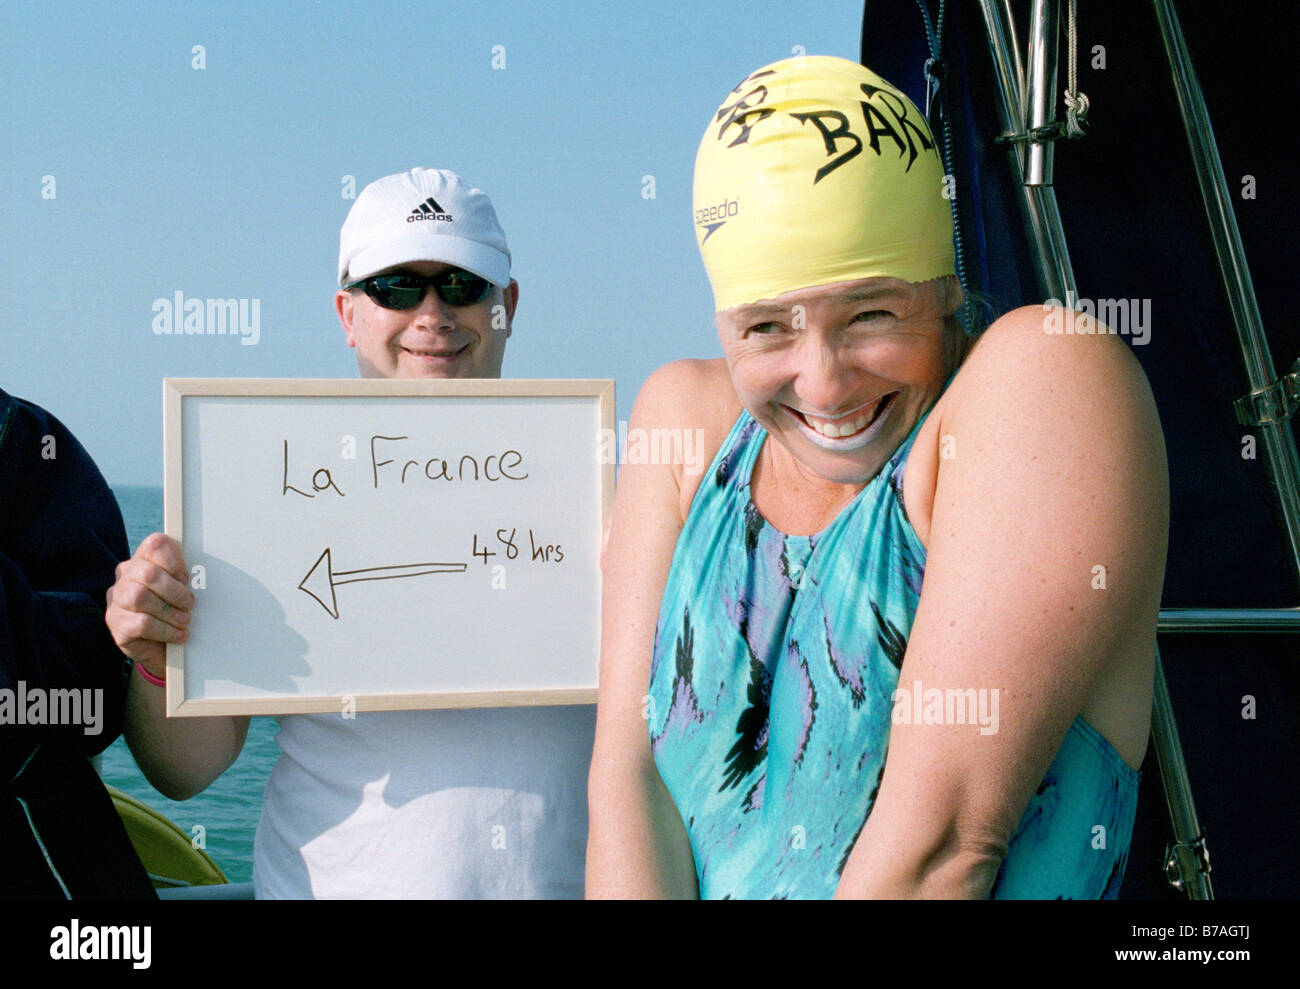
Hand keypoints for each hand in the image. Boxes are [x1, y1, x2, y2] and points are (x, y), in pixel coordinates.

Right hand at [105, 533, 193, 678]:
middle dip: (175, 591)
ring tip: (184, 621)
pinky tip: (177, 635)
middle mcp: (125, 575)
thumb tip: (202, 577)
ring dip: (169, 611)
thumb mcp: (182, 590)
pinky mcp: (116, 623)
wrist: (162, 646)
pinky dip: (165, 630)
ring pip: (139, 597)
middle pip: (148, 573)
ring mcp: (117, 599)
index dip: (175, 562)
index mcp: (144, 559)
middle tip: (189, 604)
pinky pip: (140, 623)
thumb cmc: (175, 610)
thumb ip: (186, 578)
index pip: (155, 545)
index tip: (187, 579)